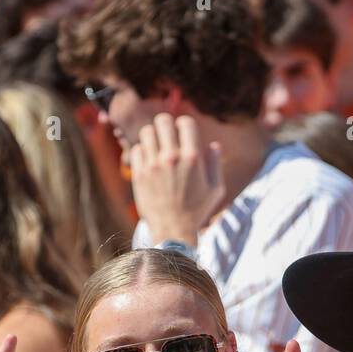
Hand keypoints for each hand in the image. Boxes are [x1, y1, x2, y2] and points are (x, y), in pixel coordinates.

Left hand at [129, 113, 224, 245]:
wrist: (173, 230)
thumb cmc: (197, 211)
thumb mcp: (216, 190)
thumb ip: (216, 165)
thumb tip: (214, 146)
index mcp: (192, 158)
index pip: (185, 122)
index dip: (184, 124)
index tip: (182, 131)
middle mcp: (171, 157)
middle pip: (163, 121)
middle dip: (166, 124)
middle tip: (167, 133)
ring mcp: (153, 165)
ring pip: (147, 132)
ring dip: (153, 136)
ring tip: (156, 146)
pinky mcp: (139, 173)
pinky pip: (136, 149)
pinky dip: (142, 151)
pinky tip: (148, 160)